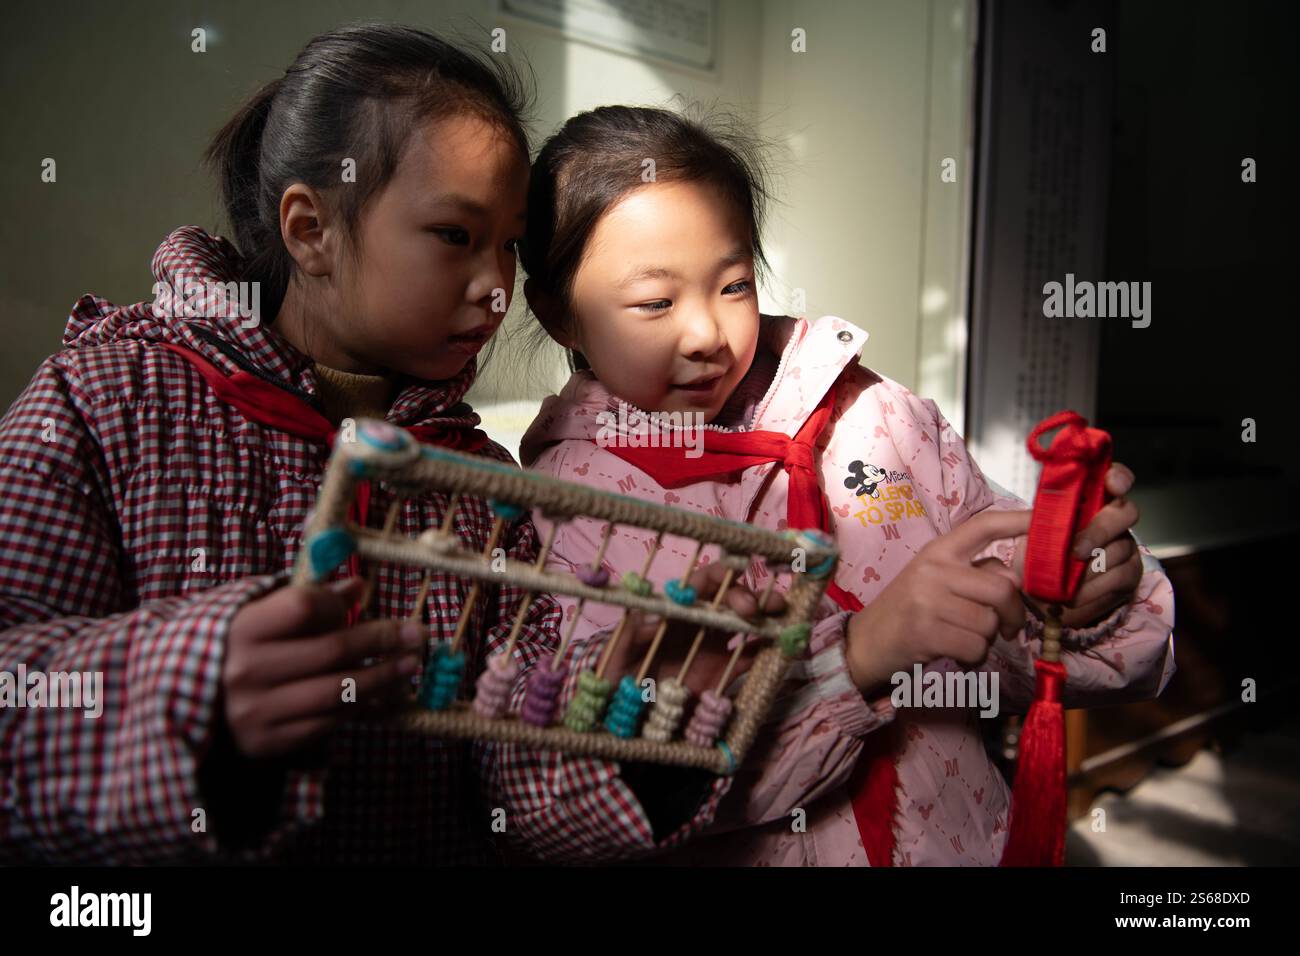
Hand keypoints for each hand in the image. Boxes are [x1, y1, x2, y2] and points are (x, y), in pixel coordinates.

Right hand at [221, 577, 424, 759]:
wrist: (184, 707)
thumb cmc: (234, 651)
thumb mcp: (258, 617)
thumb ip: (305, 601)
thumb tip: (358, 586)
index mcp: (241, 629)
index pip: (304, 607)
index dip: (338, 604)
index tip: (362, 601)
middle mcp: (246, 670)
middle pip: (331, 650)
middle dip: (383, 640)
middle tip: (417, 634)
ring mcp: (256, 711)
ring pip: (336, 692)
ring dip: (383, 678)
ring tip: (409, 665)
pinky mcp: (267, 743)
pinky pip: (327, 723)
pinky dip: (360, 708)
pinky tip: (383, 696)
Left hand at [602, 562, 785, 695]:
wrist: (623, 715)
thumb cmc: (616, 675)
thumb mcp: (616, 654)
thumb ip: (629, 634)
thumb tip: (645, 614)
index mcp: (677, 610)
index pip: (704, 582)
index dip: (724, 576)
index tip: (738, 582)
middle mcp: (700, 623)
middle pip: (733, 598)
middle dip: (752, 596)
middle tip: (758, 611)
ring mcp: (715, 646)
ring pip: (748, 622)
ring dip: (769, 615)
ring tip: (786, 617)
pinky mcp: (724, 673)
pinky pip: (752, 657)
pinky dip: (770, 649)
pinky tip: (783, 646)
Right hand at [845, 509, 1031, 695]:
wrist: (865, 642)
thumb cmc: (908, 610)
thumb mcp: (936, 581)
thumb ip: (975, 574)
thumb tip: (1018, 581)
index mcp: (938, 550)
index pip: (983, 526)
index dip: (1017, 520)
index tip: (1042, 519)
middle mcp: (933, 568)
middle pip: (1003, 587)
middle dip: (1014, 614)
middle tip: (1008, 628)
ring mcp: (927, 599)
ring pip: (990, 622)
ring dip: (987, 639)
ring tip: (965, 639)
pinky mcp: (925, 631)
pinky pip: (975, 647)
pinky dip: (974, 658)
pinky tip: (956, 654)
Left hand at [983, 464, 1142, 628]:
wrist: (1050, 595)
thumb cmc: (1041, 557)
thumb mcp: (1033, 539)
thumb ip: (1037, 530)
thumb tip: (1033, 533)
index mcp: (1091, 500)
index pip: (1114, 478)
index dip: (1117, 477)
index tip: (1112, 483)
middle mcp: (1115, 518)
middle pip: (1124, 513)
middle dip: (1099, 531)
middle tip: (1076, 551)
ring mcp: (1126, 545)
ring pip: (1120, 549)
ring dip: (1090, 569)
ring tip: (1064, 584)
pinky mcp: (1130, 573)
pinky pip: (1119, 578)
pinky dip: (1093, 590)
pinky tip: (1074, 597)